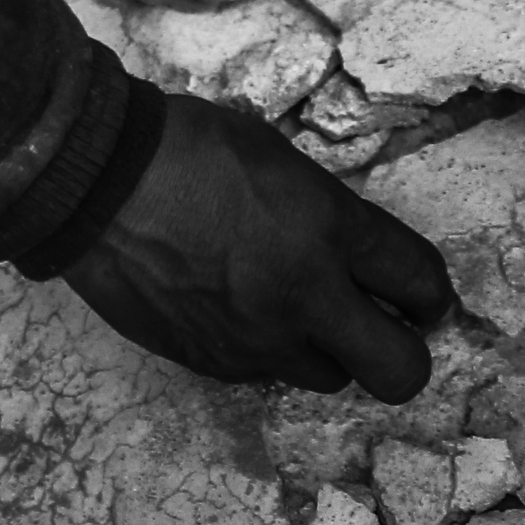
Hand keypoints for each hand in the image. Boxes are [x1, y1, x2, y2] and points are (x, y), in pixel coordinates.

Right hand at [60, 100, 456, 398]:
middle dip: (403, 353)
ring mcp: (257, 338)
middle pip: (401, 370)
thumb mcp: (275, 158)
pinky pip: (260, 370)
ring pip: (328, 377)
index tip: (420, 295)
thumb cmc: (183, 148)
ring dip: (323, 347)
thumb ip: (325, 214)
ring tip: (287, 307)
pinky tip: (231, 305)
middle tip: (381, 327)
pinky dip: (262, 347)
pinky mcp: (212, 361)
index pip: (422, 283)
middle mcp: (305, 295)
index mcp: (329, 229)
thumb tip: (350, 254)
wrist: (93, 182)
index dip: (431, 293)